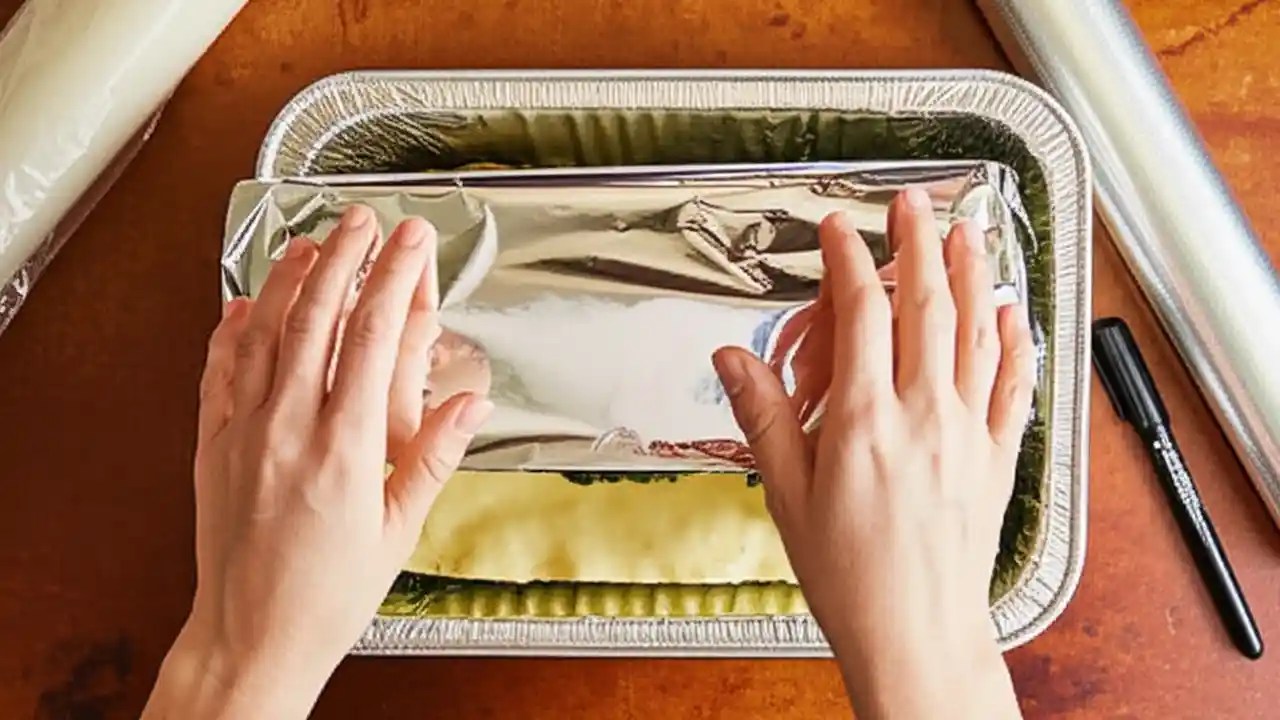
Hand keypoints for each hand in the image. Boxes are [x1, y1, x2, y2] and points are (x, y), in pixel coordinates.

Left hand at [144, 207, 491, 718]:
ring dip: (288, 279)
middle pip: (316, 317)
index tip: (410, 241)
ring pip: (264, 333)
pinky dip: (232, 330)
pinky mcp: (213, 445)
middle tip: (361, 218)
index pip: (373, 338)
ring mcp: (245, 432)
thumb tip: (470, 404)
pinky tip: (244, 303)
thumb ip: (433, 458)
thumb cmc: (328, 595)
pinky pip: (220, 372)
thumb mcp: (400, 532)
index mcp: (346, 448)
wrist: (251, 638)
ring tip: (309, 240)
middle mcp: (290, 428)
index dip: (394, 278)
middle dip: (344, 257)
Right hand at [713, 189, 1034, 719]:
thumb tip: (731, 358)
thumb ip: (764, 417)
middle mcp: (924, 415)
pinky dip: (1017, 342)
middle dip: (919, 244)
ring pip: (978, 333)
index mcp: (865, 421)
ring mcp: (968, 433)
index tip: (840, 228)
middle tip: (912, 202)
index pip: (861, 314)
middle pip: (927, 307)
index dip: (850, 260)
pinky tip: (1013, 313)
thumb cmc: (849, 574)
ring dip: (973, 275)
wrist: (915, 632)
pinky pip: (1014, 386)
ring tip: (967, 231)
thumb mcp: (787, 494)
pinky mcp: (995, 457)